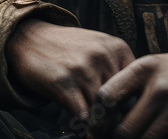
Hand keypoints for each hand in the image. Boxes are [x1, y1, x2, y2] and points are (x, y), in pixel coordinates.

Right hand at [5, 19, 134, 123]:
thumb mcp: (100, 48)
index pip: (136, 87)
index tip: (124, 118)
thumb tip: (133, 105)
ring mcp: (84, 69)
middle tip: (109, 130)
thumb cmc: (68, 48)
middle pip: (121, 101)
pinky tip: (80, 128)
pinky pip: (82, 116)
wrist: (30, 38)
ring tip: (95, 131)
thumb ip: (118, 69)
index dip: (131, 106)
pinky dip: (83, 127)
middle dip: (115, 119)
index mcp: (118, 48)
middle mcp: (104, 56)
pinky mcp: (64, 83)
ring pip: (103, 112)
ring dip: (99, 126)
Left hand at [90, 52, 167, 138]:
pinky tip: (163, 137)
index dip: (96, 119)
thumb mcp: (158, 64)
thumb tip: (102, 113)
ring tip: (142, 136)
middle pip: (123, 131)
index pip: (107, 96)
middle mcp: (162, 89)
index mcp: (148, 68)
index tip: (96, 129)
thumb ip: (131, 82)